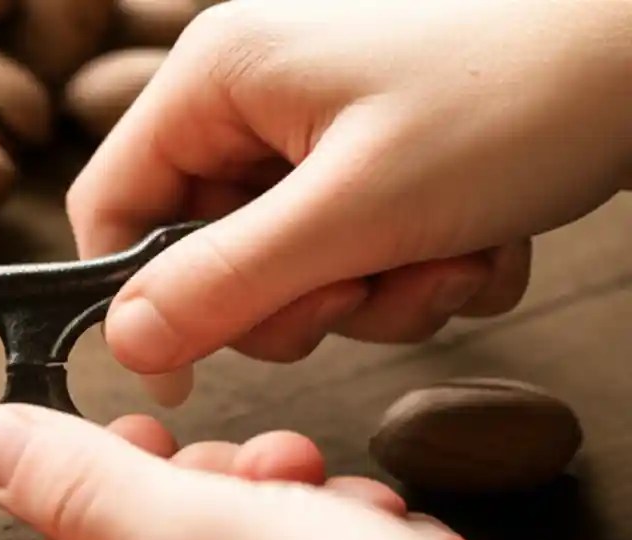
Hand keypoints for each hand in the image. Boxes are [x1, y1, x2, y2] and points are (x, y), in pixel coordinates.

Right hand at [67, 0, 631, 395]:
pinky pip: (355, 248)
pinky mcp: (374, 150)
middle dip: (297, 297)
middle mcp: (255, 94)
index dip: (136, 297)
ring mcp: (317, 122)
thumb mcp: (357, 208)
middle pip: (207, 248)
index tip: (184, 369)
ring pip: (290, 263)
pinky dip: (415, 268)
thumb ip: (227, 282)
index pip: (112, 204)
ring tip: (449, 255)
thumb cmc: (520, 92)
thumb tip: (127, 340)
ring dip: (373, 291)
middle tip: (365, 287)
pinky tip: (479, 240)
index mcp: (219, 77)